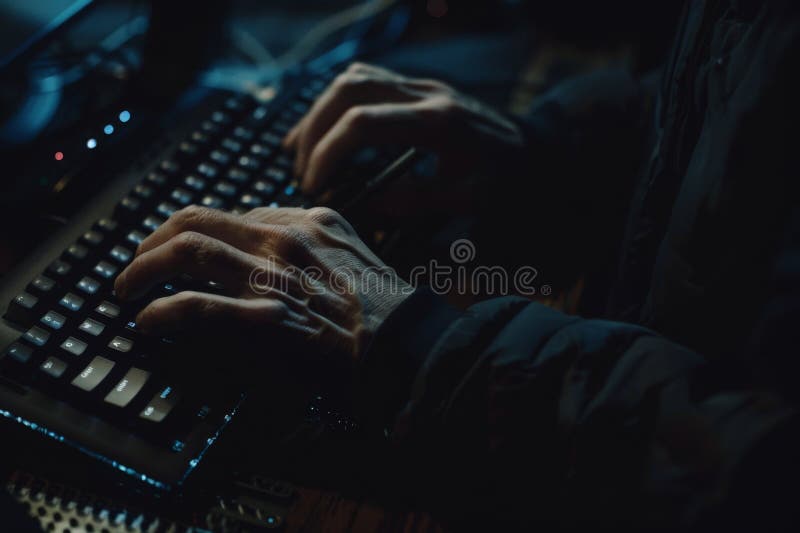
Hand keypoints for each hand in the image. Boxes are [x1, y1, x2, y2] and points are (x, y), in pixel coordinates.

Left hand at [114, 206, 411, 364]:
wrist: (409, 342)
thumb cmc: (388, 307)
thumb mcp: (354, 254)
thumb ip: (315, 242)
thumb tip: (278, 242)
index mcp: (307, 221)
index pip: (234, 213)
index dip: (198, 231)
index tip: (184, 249)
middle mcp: (284, 239)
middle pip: (197, 218)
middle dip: (154, 238)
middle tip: (139, 261)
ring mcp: (273, 276)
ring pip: (187, 251)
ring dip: (143, 268)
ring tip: (126, 290)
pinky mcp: (268, 318)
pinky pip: (198, 307)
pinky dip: (163, 311)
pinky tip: (148, 322)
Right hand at [284, 62, 524, 194]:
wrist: (541, 149)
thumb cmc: (510, 179)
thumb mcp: (469, 200)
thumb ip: (415, 203)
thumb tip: (362, 206)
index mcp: (438, 122)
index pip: (363, 122)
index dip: (329, 153)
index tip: (315, 186)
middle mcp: (426, 93)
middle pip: (349, 89)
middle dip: (314, 130)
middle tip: (302, 171)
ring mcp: (421, 85)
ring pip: (353, 78)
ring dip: (319, 113)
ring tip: (300, 152)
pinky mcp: (418, 89)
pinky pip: (366, 81)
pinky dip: (335, 105)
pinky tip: (322, 131)